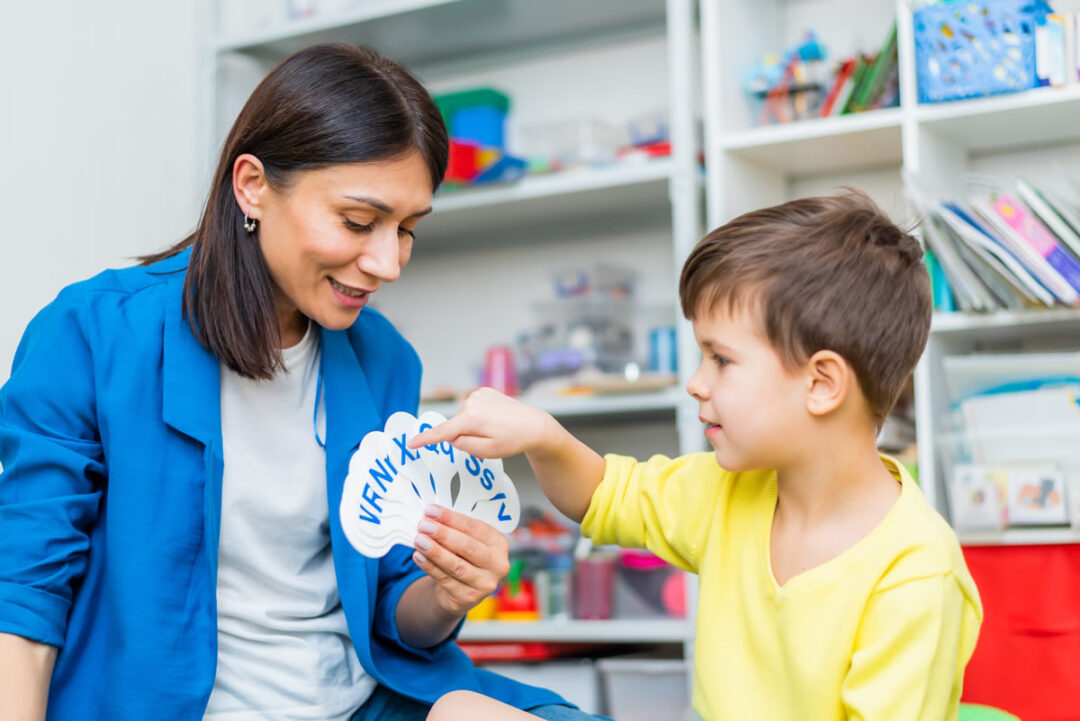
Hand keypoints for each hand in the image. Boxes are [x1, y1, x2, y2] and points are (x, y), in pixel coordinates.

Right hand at [408, 387, 555, 458]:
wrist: (533, 425)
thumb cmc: (513, 440)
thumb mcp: (487, 452)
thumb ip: (464, 446)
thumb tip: (452, 437)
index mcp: (472, 419)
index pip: (442, 432)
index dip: (425, 439)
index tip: (411, 444)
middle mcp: (472, 402)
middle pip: (455, 426)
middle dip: (465, 436)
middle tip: (489, 440)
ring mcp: (478, 394)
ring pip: (463, 418)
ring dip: (472, 426)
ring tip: (494, 429)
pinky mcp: (484, 391)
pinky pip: (472, 409)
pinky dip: (478, 416)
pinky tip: (494, 419)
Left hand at [413, 504, 509, 616]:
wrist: (461, 590)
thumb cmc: (464, 557)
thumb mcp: (466, 541)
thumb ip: (455, 529)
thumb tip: (432, 516)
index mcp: (499, 544)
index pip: (475, 528)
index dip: (451, 518)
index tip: (432, 511)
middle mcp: (497, 565)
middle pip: (468, 547)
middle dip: (443, 534)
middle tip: (424, 525)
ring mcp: (485, 584)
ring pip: (456, 565)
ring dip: (435, 551)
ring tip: (419, 540)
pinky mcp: (468, 598)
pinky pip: (445, 580)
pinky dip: (430, 567)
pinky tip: (419, 556)